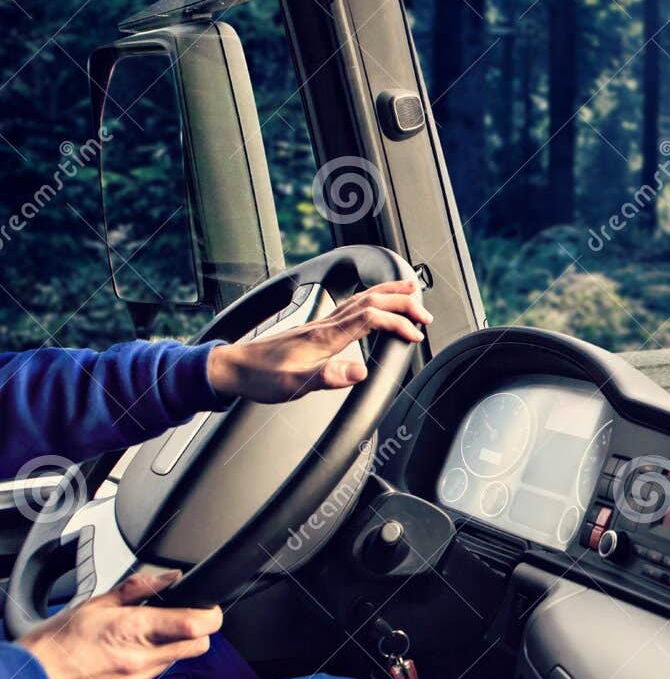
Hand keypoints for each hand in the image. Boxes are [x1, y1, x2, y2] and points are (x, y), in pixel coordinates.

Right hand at [16, 570, 222, 678]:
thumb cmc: (50, 646)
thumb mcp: (92, 605)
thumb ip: (137, 590)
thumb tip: (170, 578)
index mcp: (133, 631)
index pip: (197, 625)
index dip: (211, 615)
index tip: (208, 609)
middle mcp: (139, 662)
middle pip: (198, 647)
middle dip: (195, 633)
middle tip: (178, 623)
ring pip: (172, 664)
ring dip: (166, 651)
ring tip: (132, 643)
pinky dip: (142, 671)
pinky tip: (117, 664)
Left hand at [206, 279, 432, 403]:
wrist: (234, 368)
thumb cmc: (261, 377)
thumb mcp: (292, 385)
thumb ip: (326, 377)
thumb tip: (359, 373)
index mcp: (324, 336)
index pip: (370, 319)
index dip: (397, 323)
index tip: (415, 335)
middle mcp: (325, 324)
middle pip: (370, 301)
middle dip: (402, 303)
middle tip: (425, 313)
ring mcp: (322, 323)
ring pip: (362, 298)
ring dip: (389, 294)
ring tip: (411, 294)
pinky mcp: (318, 327)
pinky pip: (353, 305)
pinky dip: (373, 300)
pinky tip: (376, 305)